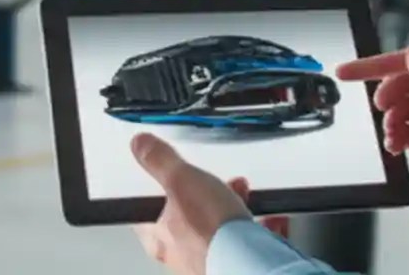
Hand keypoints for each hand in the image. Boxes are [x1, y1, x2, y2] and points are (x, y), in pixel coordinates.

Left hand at [130, 134, 285, 274]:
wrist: (248, 263)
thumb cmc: (210, 231)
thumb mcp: (180, 181)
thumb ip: (159, 161)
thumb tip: (140, 145)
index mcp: (159, 237)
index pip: (147, 210)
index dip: (158, 190)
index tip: (169, 175)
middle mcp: (181, 254)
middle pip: (187, 216)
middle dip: (205, 194)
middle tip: (214, 182)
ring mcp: (209, 258)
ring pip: (217, 228)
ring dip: (232, 207)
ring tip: (243, 192)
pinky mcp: (236, 263)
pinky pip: (245, 241)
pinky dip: (255, 227)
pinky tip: (268, 218)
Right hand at [336, 46, 408, 163]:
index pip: (404, 62)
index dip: (372, 65)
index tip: (344, 71)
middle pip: (398, 87)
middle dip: (387, 96)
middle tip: (384, 106)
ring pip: (398, 113)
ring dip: (389, 122)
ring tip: (393, 134)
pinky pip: (404, 136)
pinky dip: (394, 139)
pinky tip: (394, 145)